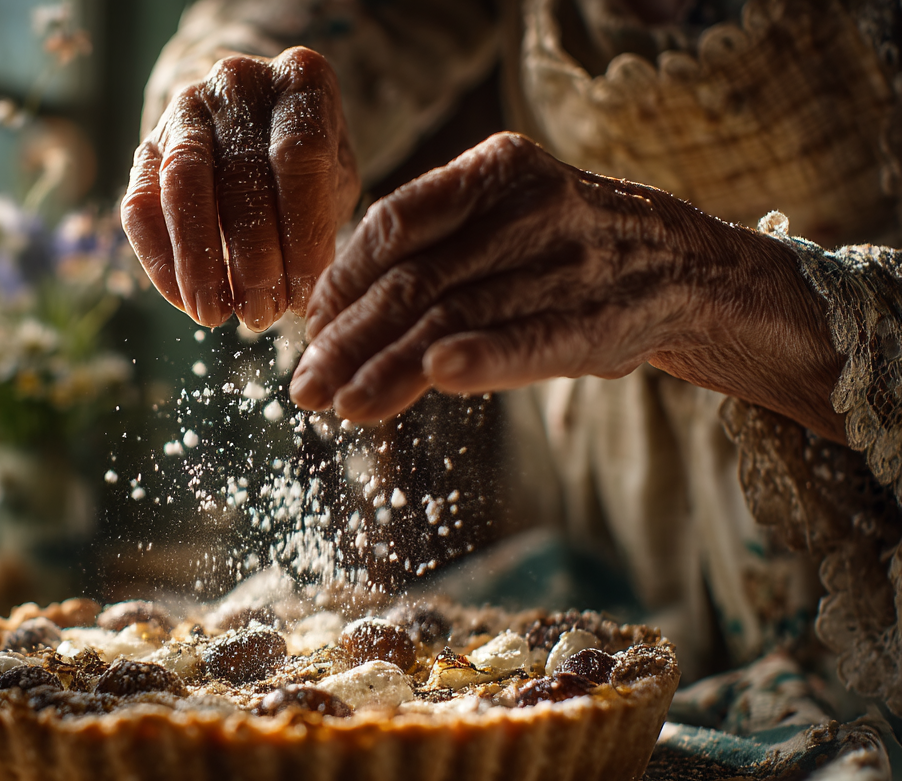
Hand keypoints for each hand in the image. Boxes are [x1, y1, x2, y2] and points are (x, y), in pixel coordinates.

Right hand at [121, 47, 360, 330]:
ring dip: (198, 261)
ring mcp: (186, 111)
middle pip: (240, 176)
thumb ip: (322, 224)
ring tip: (216, 314)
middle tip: (263, 314)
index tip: (304, 292)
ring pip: (182, 185)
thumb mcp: (336, 181)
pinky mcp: (146, 148)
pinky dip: (160, 261)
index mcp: (301, 81)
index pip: (299, 154)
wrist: (257, 128)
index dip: (300, 232)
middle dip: (252, 259)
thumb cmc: (308, 168)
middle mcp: (238, 83)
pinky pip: (140, 206)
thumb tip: (299, 298)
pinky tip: (185, 300)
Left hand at [290, 132, 845, 440]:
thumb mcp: (496, 221)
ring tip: (341, 405)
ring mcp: (568, 263)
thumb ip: (425, 252)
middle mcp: (531, 207)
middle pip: (414, 279)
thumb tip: (325, 317)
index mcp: (494, 170)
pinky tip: (435, 375)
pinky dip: (481, 358)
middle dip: (348, 338)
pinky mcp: (597, 320)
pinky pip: (529, 340)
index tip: (311, 332)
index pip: (393, 225)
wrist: (679, 264)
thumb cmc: (555, 249)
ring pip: (455, 317)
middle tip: (305, 386)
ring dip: (389, 367)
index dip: (342, 283)